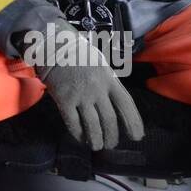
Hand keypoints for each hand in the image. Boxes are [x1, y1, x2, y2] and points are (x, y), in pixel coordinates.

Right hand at [24, 20, 144, 150]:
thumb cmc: (79, 53)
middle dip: (112, 137)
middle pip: (110, 120)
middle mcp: (98, 89)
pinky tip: (81, 138)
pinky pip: (73, 123)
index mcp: (110, 79)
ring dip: (96, 140)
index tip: (136, 136)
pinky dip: (78, 134)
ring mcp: (81, 95)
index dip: (134, 123)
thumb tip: (114, 102)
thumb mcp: (101, 63)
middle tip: (111, 144)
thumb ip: (109, 83)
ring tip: (97, 145)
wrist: (54, 45)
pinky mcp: (64, 100)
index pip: (126, 105)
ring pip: (93, 126)